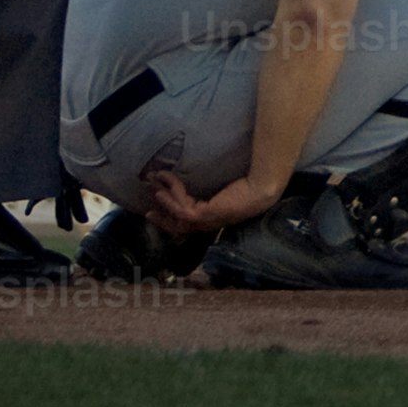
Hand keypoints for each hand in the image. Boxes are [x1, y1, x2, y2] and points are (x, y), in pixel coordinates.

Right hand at [144, 156, 283, 232]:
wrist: (260, 187)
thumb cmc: (247, 185)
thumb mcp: (224, 189)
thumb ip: (211, 190)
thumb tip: (204, 179)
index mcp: (212, 219)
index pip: (186, 225)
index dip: (170, 219)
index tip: (155, 212)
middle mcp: (207, 224)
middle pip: (177, 227)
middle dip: (161, 218)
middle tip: (146, 211)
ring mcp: (205, 221)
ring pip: (176, 215)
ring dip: (164, 200)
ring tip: (154, 187)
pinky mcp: (204, 214)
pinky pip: (181, 207)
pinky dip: (171, 196)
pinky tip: (164, 186)